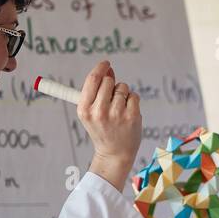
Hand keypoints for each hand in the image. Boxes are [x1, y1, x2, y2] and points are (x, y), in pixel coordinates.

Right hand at [79, 60, 141, 190]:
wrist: (114, 153)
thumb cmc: (102, 129)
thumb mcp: (91, 112)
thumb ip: (96, 90)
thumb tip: (107, 68)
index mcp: (84, 109)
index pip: (93, 79)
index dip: (100, 68)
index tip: (106, 64)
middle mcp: (99, 111)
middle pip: (108, 80)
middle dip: (111, 84)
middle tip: (111, 99)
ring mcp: (116, 114)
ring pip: (122, 87)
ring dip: (122, 93)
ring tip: (119, 109)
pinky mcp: (131, 116)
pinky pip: (134, 96)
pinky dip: (132, 101)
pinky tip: (127, 113)